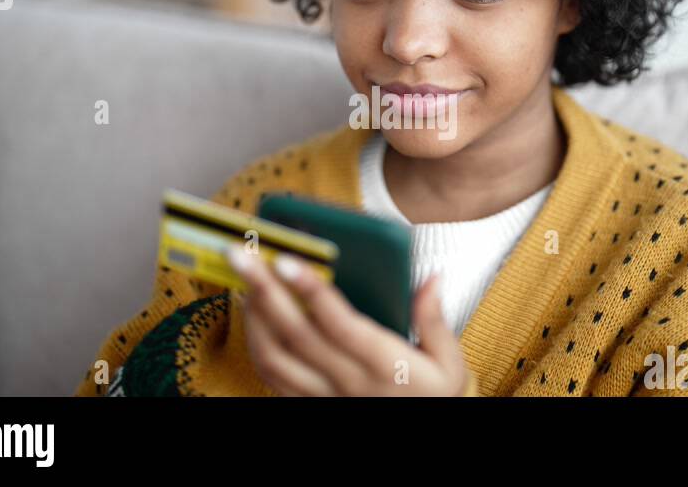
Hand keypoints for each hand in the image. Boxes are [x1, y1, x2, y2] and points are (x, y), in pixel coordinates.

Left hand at [227, 245, 472, 396]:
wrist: (423, 435)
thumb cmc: (431, 393)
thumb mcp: (447, 362)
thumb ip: (434, 319)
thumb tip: (432, 278)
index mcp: (384, 364)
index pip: (340, 325)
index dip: (312, 291)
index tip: (288, 260)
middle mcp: (348, 382)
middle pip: (295, 334)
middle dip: (264, 290)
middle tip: (240, 254)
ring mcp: (323, 396)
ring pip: (274, 356)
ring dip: (252, 314)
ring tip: (241, 277)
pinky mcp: (308, 403)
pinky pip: (271, 375)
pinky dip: (254, 341)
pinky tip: (250, 311)